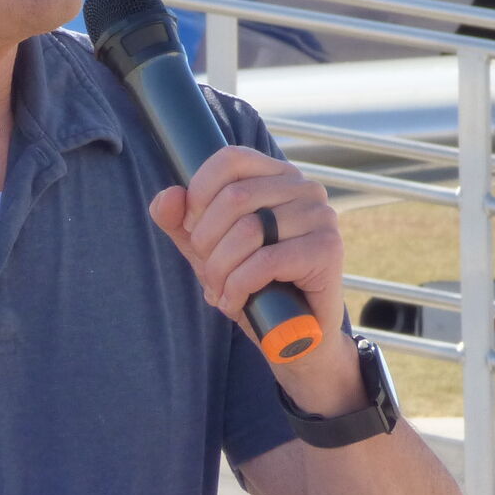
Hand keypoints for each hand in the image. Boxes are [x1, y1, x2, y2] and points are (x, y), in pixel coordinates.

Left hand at [147, 145, 344, 353]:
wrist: (294, 334)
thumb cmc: (251, 284)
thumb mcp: (206, 249)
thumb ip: (180, 221)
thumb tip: (167, 197)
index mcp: (277, 176)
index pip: (230, 159)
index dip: (199, 193)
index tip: (193, 229)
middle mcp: (304, 188)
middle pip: (234, 196)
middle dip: (207, 241)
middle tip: (209, 271)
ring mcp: (321, 216)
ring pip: (248, 231)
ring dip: (221, 269)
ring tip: (221, 290)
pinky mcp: (328, 250)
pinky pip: (266, 262)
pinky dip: (239, 286)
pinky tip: (235, 302)